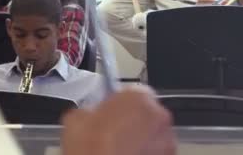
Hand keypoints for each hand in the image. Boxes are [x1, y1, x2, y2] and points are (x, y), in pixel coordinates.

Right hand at [61, 85, 175, 154]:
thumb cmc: (92, 148)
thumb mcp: (76, 120)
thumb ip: (88, 110)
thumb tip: (86, 114)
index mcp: (139, 97)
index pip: (133, 93)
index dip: (120, 104)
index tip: (111, 113)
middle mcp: (158, 114)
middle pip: (146, 113)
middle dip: (133, 122)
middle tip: (114, 134)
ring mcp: (166, 138)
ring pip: (154, 134)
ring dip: (142, 139)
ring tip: (120, 150)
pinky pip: (157, 151)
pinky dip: (147, 153)